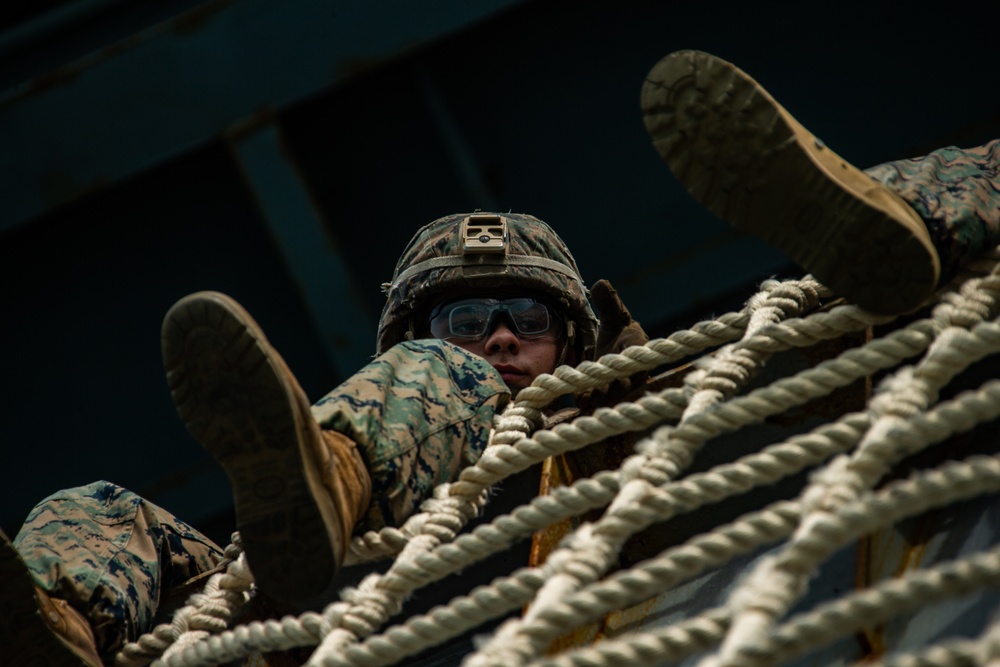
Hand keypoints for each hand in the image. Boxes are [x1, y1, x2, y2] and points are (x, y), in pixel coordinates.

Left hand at [577, 279, 650, 410]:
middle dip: (611, 390)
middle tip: (597, 392)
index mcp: (639, 352)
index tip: (618, 371)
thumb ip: (609, 304)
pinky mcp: (605, 394)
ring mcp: (620, 387)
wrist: (615, 349)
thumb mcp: (615, 317)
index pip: (639, 364)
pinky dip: (588, 400)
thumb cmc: (619, 333)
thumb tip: (601, 283)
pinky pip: (598, 401)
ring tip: (583, 400)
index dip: (631, 371)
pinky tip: (578, 399)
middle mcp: (633, 374)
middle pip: (625, 386)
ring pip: (611, 397)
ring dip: (598, 399)